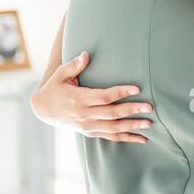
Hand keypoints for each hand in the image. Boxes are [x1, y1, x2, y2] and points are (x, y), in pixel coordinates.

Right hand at [30, 51, 153, 142]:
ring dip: (132, 127)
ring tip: (149, 123)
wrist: (44, 109)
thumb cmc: (55, 88)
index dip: (120, 93)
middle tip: (149, 107)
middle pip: (112, 114)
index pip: (103, 97)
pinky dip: (127, 138)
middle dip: (131, 110)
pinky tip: (142, 138)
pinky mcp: (90, 132)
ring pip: (113, 128)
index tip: (137, 89)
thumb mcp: (60, 74)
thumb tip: (86, 54)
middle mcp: (84, 115)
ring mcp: (87, 126)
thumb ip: (74, 65)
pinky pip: (110, 137)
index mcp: (79, 99)